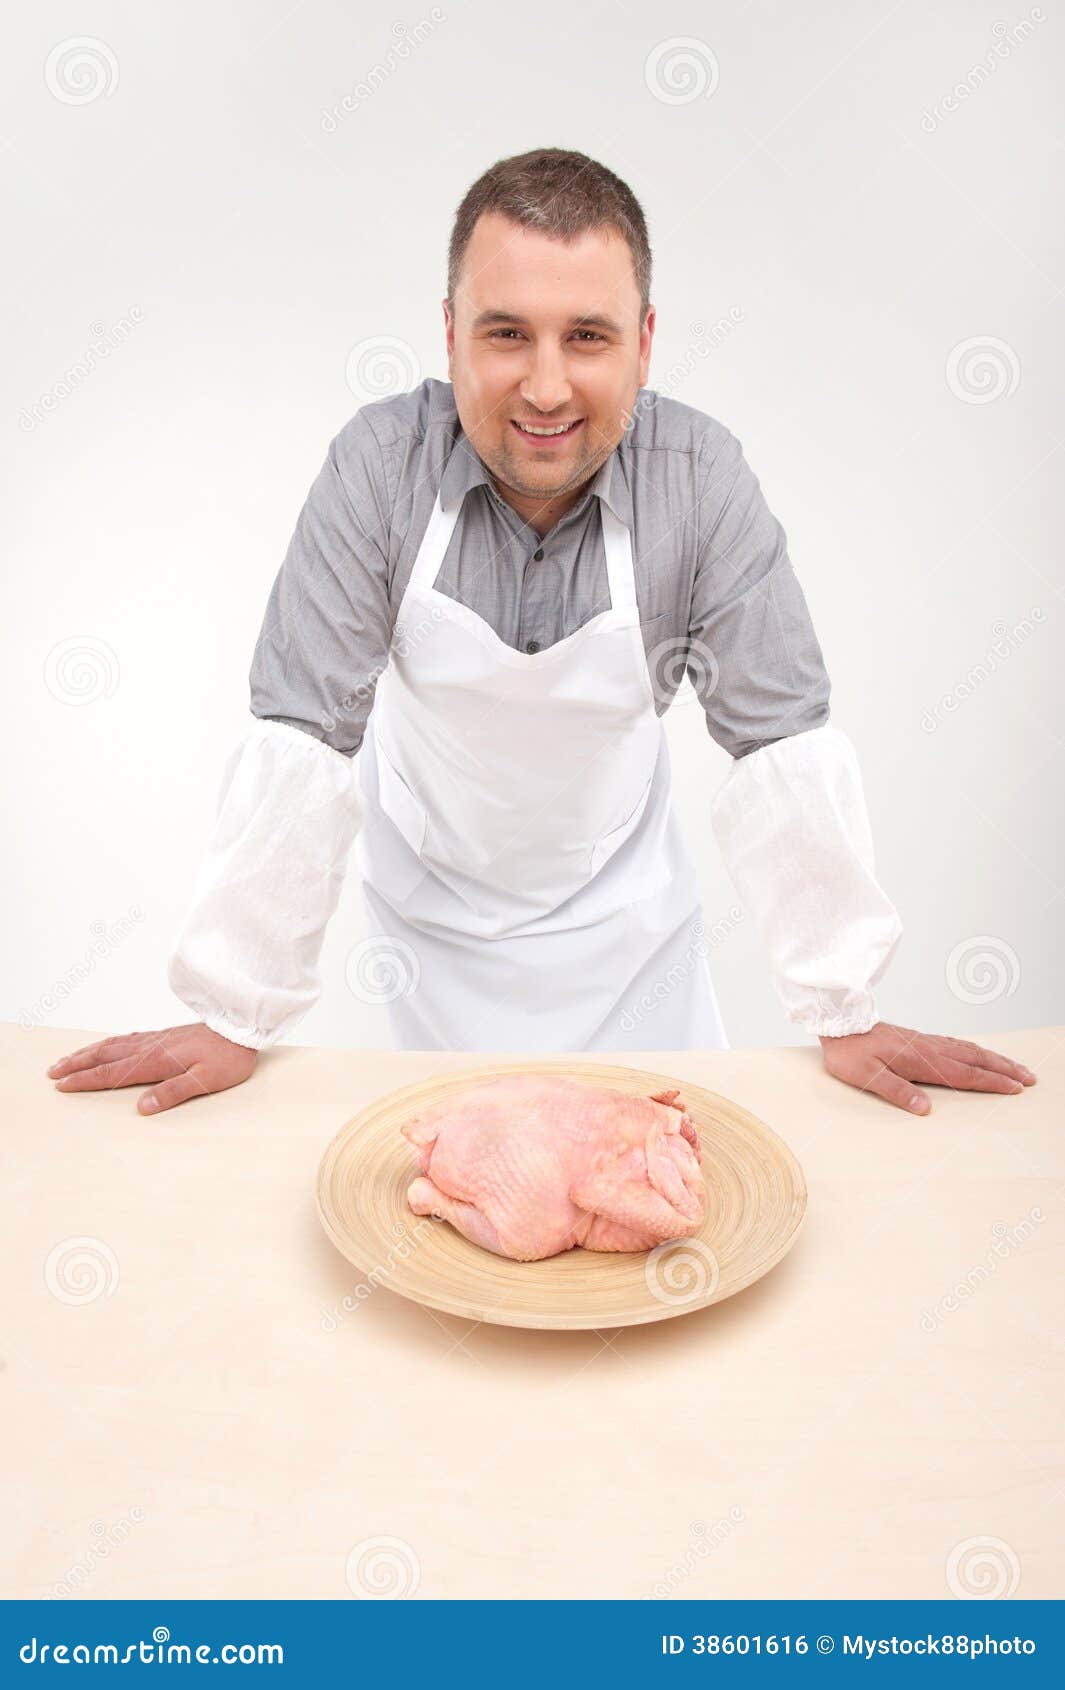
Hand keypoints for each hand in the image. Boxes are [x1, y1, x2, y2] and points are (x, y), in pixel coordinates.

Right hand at [46, 1023, 257, 1114]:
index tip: (62, 1085)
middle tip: (52, 1072)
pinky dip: (108, 1043)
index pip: (112, 1073)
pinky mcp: (164, 1035)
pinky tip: (105, 1046)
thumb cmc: (229, 1057)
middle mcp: (151, 1048)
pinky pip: (127, 1038)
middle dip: (77, 1065)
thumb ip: (173, 1093)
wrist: (243, 1027)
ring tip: (68, 1059)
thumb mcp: (205, 1081)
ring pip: (113, 1045)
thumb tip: (142, 1108)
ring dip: (88, 1052)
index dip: (85, 1080)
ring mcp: (156, 1039)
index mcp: (156, 1061)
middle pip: (105, 1056)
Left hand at [819, 1021, 1036, 1115]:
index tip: (1016, 1088)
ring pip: (968, 1049)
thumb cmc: (849, 1052)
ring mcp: (925, 1041)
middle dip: (1004, 1069)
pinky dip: (974, 1050)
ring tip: (1014, 1066)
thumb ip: (897, 1092)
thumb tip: (925, 1109)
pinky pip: (956, 1043)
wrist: (839, 1023)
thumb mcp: (867, 1077)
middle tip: (1030, 1077)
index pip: (965, 1074)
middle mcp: (929, 1048)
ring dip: (994, 1058)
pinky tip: (977, 1053)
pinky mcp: (918, 1038)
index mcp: (921, 1060)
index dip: (992, 1082)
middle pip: (976, 1059)